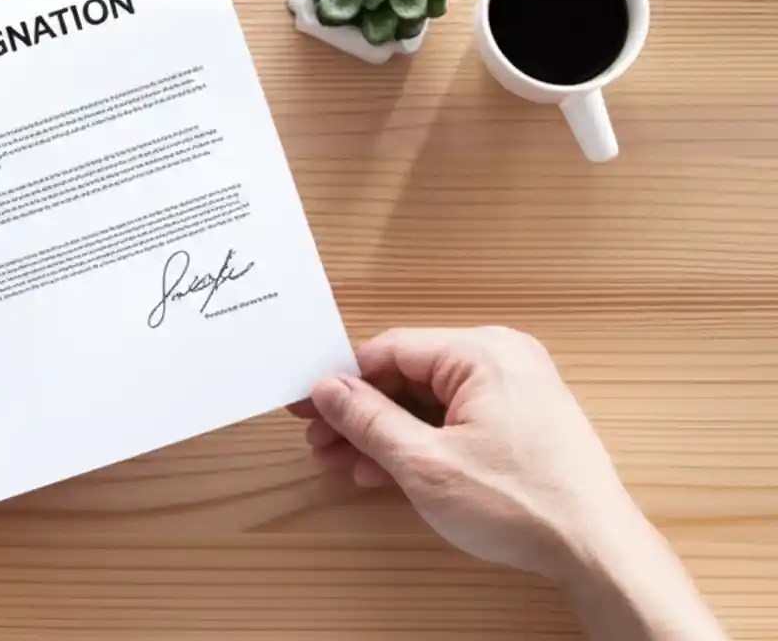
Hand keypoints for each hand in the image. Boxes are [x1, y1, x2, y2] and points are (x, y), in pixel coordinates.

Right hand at [294, 327, 724, 639]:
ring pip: (428, 401)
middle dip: (359, 413)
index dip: (341, 379)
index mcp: (482, 353)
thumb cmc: (521, 504)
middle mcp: (501, 359)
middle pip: (407, 376)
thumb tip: (328, 388)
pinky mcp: (519, 420)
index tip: (306, 404)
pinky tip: (384, 471)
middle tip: (320, 440)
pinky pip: (453, 418)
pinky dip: (417, 441)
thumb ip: (369, 420)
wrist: (594, 550)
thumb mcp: (424, 463)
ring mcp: (514, 389)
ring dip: (383, 432)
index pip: (390, 350)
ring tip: (344, 462)